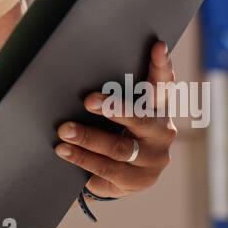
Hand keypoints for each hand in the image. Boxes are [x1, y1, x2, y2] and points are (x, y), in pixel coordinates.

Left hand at [54, 39, 177, 198]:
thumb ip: (117, 91)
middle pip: (140, 119)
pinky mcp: (139, 182)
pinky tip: (66, 152)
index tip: (157, 45)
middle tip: (88, 99)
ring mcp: (153, 160)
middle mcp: (162, 133)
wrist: (129, 173)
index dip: (162, 65)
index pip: (163, 84)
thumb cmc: (121, 129)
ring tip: (63, 131)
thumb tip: (78, 63)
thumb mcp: (126, 109)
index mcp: (160, 108)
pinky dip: (83, 160)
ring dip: (88, 139)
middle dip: (113, 109)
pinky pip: (108, 171)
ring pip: (119, 148)